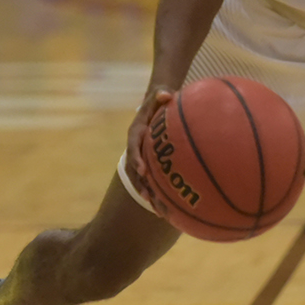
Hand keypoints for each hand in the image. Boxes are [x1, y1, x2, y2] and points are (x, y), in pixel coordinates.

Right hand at [124, 89, 174, 214]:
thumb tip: (166, 93)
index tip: (142, 169)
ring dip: (149, 193)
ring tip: (158, 211)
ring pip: (142, 178)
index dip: (136, 159)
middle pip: (135, 169)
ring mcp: (143, 156)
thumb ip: (161, 94)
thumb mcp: (159, 94)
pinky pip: (154, 179)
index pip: (133, 147)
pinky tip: (171, 208)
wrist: (157, 103)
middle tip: (148, 197)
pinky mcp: (151, 162)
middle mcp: (137, 147)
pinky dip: (160, 192)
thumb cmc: (160, 99)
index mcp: (136, 133)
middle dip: (140, 184)